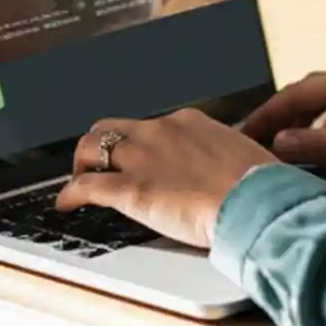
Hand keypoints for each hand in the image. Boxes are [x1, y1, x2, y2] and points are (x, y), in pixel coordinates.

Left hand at [56, 108, 277, 247]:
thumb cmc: (260, 185)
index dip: (140, 142)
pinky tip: (66, 204)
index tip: (141, 155)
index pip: (152, 125)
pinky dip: (70, 194)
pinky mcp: (130, 190)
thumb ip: (225, 158)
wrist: (256, 202)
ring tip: (79, 179)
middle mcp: (160, 132)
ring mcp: (142, 159)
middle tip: (99, 163)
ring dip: (82, 164)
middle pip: (113, 128)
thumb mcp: (244, 156)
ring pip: (92, 148)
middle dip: (101, 145)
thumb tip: (229, 168)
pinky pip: (86, 187)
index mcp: (189, 122)